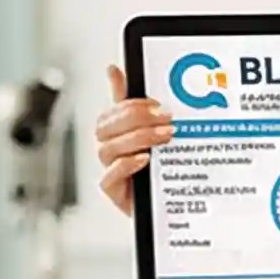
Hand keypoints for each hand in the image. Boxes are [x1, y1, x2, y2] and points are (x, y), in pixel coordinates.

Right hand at [94, 64, 174, 215]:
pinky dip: (126, 165)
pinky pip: (109, 177)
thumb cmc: (164, 169)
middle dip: (136, 116)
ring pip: (107, 148)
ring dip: (138, 138)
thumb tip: (121, 71)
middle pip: (106, 126)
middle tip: (167, 116)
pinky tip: (145, 159)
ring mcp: (110, 169)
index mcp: (120, 131)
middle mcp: (112, 148)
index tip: (154, 99)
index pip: (114, 109)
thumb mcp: (163, 134)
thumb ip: (146, 107)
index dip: (127, 97)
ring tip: (165, 136)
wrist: (173, 207)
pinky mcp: (114, 192)